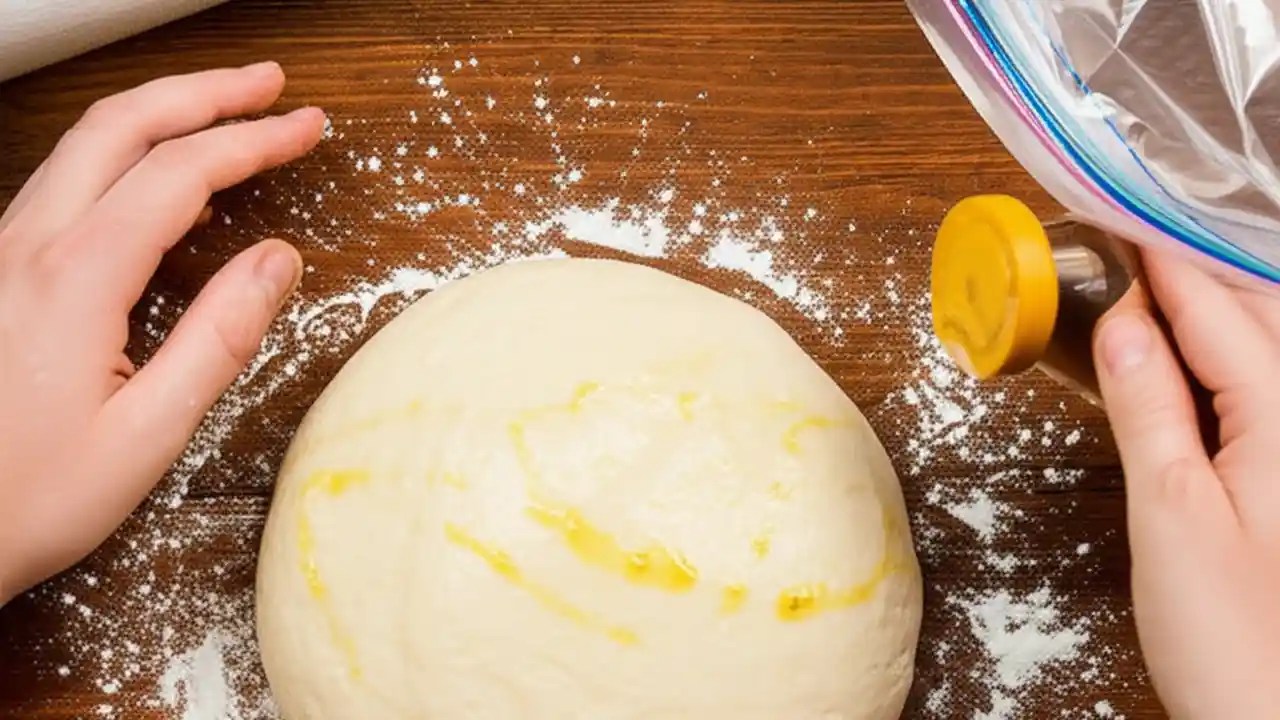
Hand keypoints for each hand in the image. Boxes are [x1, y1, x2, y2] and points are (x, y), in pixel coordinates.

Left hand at [0, 63, 324, 603]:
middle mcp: (27, 247)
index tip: (308, 128)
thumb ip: (218, 337)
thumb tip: (277, 260)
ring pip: (86, 144)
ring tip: (230, 114)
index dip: (253, 140)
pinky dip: (128, 157)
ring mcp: (2, 252)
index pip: (180, 172)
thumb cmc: (31, 497)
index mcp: (72, 279)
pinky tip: (166, 186)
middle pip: (122, 124)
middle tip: (272, 85)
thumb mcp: (149, 433)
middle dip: (206, 92)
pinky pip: (66, 184)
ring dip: (164, 114)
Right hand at [1095, 249, 1279, 718]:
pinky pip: (1265, 389)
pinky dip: (1221, 358)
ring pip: (1268, 347)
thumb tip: (1124, 323)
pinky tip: (1189, 361)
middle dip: (1189, 269)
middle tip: (1123, 241)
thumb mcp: (1173, 516)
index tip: (1114, 213)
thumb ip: (1150, 410)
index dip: (1160, 257)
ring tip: (1150, 286)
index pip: (1215, 309)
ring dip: (1210, 309)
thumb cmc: (1237, 641)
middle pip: (1255, 313)